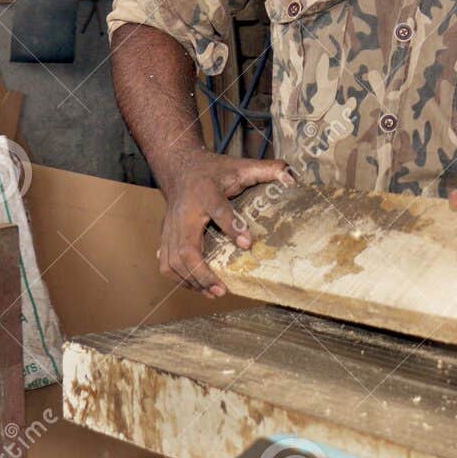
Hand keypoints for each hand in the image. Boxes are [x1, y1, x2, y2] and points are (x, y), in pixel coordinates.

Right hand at [155, 150, 289, 296]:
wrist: (179, 168)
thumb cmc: (214, 170)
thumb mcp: (241, 165)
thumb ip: (268, 169)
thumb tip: (292, 176)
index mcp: (206, 192)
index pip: (218, 210)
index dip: (232, 226)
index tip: (247, 244)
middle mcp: (185, 213)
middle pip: (186, 248)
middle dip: (202, 272)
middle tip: (222, 289)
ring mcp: (171, 226)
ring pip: (172, 260)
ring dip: (191, 280)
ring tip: (214, 292)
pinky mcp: (165, 236)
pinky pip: (166, 262)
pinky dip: (179, 278)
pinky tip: (197, 286)